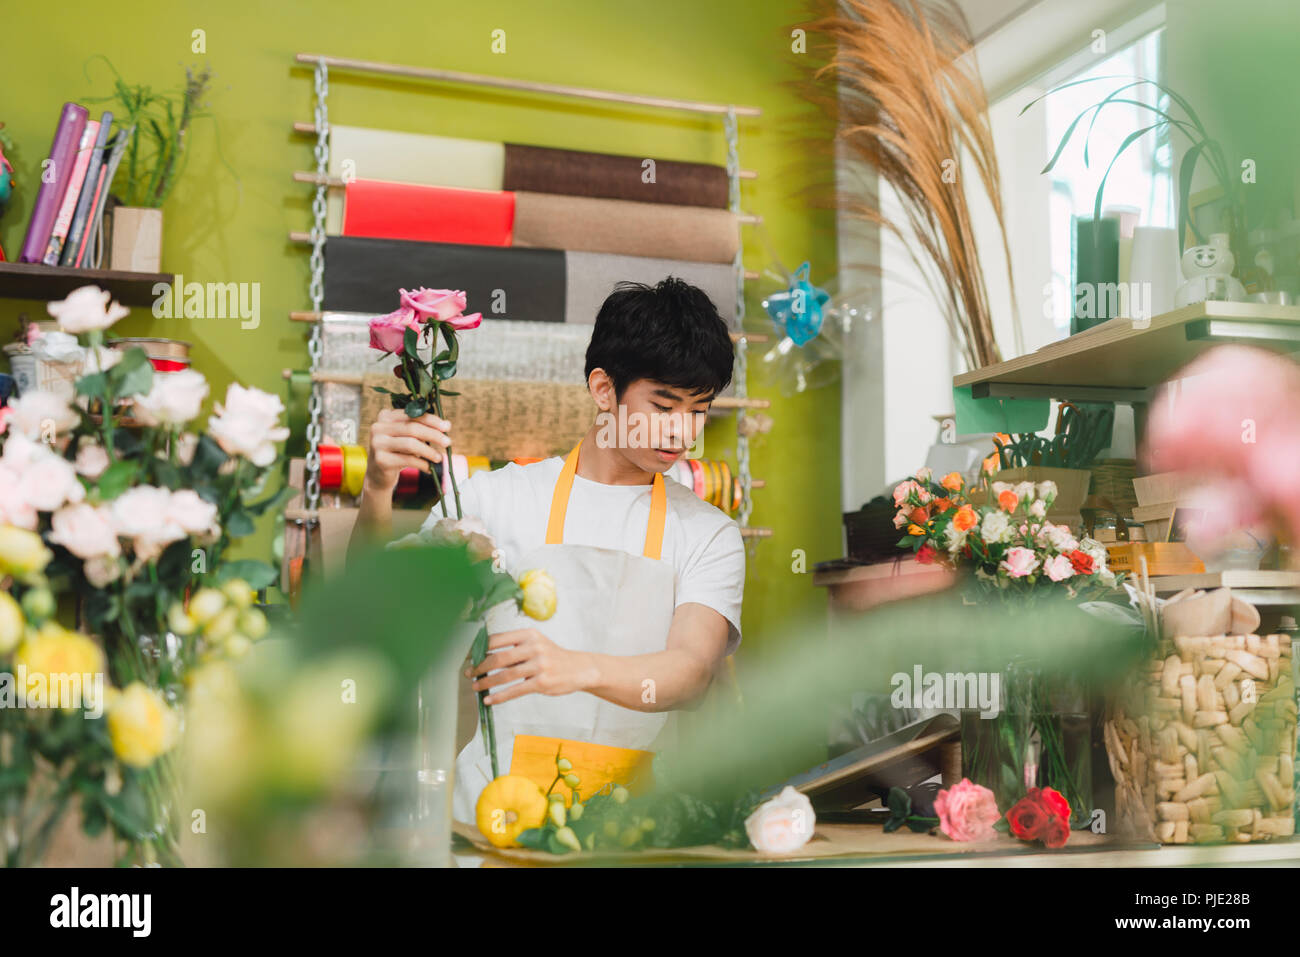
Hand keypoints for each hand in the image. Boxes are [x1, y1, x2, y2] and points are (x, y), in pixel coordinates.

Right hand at [365, 408, 451, 492]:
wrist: (378, 475)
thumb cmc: (397, 452)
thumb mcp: (407, 437)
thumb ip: (423, 428)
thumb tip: (447, 424)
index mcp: (385, 416)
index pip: (412, 414)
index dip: (432, 420)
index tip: (447, 427)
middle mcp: (378, 427)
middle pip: (412, 428)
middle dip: (433, 435)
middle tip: (448, 442)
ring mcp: (377, 443)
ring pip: (410, 444)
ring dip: (429, 451)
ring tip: (439, 458)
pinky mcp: (381, 459)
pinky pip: (407, 459)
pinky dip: (422, 464)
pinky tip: (429, 468)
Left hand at [466, 629, 596, 704]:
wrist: (579, 669)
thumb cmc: (552, 657)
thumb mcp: (537, 643)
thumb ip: (515, 647)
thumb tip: (484, 656)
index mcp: (529, 634)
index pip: (498, 639)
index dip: (480, 648)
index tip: (468, 656)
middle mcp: (534, 647)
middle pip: (499, 657)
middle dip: (480, 667)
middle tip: (469, 673)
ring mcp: (539, 665)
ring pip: (505, 675)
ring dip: (487, 683)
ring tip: (476, 687)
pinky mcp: (542, 682)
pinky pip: (515, 690)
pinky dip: (499, 697)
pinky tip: (489, 700)